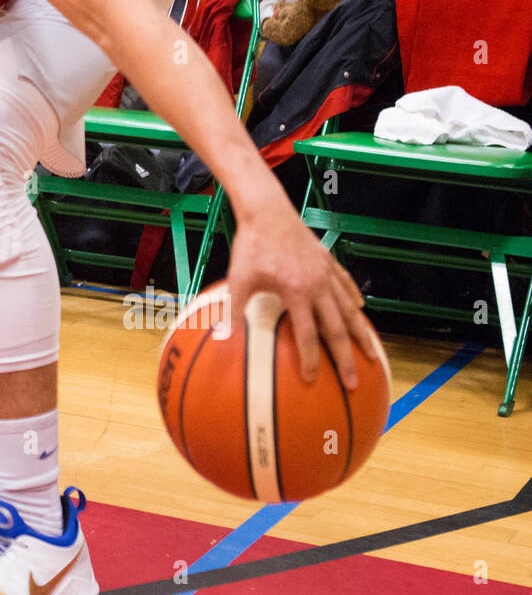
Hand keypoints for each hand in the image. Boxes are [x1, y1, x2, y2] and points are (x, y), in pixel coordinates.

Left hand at [226, 200, 378, 388]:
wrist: (268, 211)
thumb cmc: (251, 245)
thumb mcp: (239, 279)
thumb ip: (234, 310)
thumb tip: (223, 338)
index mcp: (297, 292)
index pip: (307, 334)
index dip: (310, 359)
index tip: (312, 380)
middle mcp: (318, 285)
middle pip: (337, 329)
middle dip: (345, 358)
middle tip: (353, 382)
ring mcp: (327, 272)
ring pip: (349, 309)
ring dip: (361, 334)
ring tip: (371, 354)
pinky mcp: (329, 261)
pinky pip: (347, 285)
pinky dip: (354, 301)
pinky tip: (359, 312)